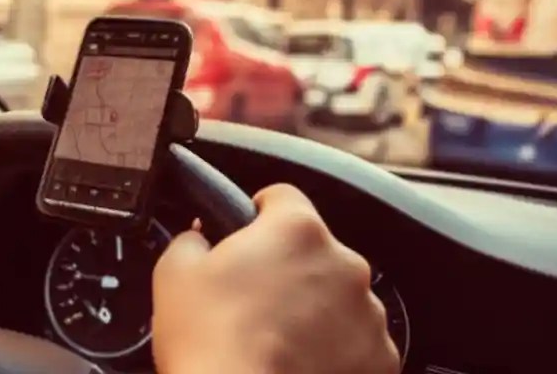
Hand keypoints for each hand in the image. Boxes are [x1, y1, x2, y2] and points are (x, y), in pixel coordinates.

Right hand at [151, 184, 398, 373]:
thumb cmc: (208, 340)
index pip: (282, 198)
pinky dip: (338, 351)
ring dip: (317, 310)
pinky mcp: (381, 358)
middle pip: (316, 251)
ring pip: (340, 298)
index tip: (246, 237)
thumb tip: (202, 237)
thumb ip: (193, 239)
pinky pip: (358, 343)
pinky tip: (303, 365)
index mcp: (297, 229)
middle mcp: (345, 262)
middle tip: (255, 301)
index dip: (259, 215)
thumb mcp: (175, 273)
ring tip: (280, 341)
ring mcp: (369, 313)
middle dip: (290, 269)